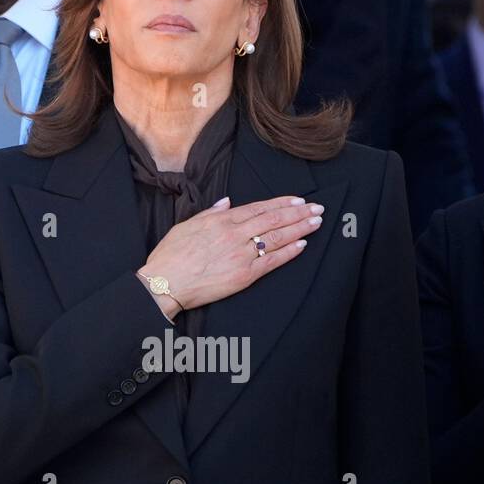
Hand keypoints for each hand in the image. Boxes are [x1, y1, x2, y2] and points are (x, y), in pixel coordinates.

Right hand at [140, 195, 322, 314]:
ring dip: (300, 229)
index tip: (298, 200)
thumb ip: (210, 213)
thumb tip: (227, 202)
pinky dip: (289, 252)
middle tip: (317, 207)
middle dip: (298, 213)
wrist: (165, 282)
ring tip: (316, 222)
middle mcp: (235, 234)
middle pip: (274, 220)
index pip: (259, 208)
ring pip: (277, 238)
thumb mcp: (187, 225)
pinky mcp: (244, 275)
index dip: (281, 203)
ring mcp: (241, 255)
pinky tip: (302, 245)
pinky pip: (272, 261)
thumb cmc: (171, 255)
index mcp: (221, 220)